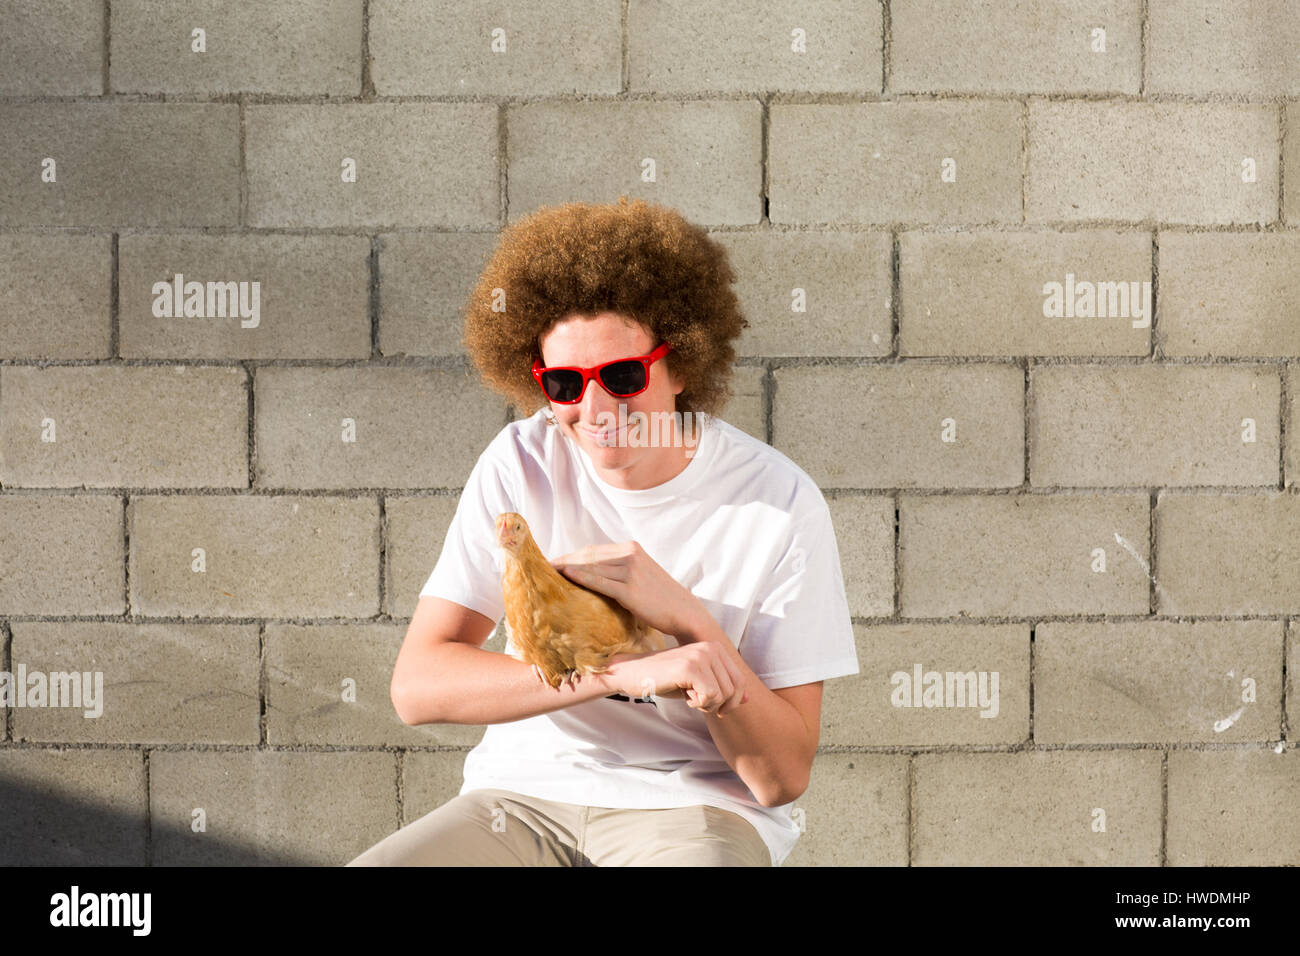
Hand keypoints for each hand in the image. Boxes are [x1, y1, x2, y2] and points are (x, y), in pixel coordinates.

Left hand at [548, 540, 706, 640]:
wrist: (684, 612)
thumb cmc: (659, 599)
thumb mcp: (640, 576)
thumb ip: (618, 571)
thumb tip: (592, 578)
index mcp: (631, 548)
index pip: (592, 551)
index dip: (570, 557)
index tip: (551, 564)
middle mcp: (630, 554)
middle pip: (588, 555)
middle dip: (564, 561)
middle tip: (541, 569)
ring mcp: (631, 570)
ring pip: (591, 566)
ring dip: (567, 569)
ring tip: (546, 576)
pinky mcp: (630, 588)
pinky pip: (600, 581)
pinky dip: (581, 577)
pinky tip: (565, 577)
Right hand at [599, 645, 748, 717]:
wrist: (632, 675)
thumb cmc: (665, 679)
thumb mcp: (699, 683)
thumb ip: (724, 687)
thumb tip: (749, 699)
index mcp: (715, 648)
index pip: (740, 682)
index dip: (730, 701)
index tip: (711, 704)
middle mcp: (711, 647)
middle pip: (735, 690)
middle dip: (717, 704)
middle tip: (696, 699)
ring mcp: (701, 655)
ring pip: (723, 695)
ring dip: (705, 704)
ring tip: (688, 694)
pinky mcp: (691, 667)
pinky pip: (710, 696)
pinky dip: (697, 703)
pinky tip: (683, 693)